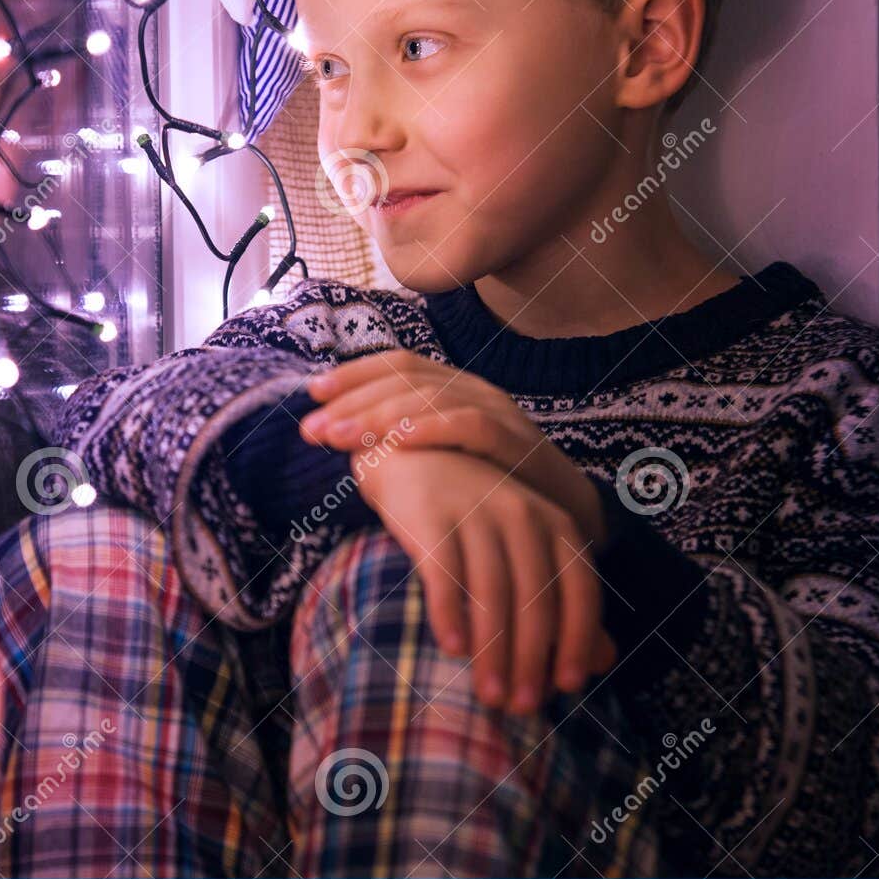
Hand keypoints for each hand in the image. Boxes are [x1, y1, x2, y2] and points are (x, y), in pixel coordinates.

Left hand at [302, 351, 605, 543]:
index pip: (397, 363)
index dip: (353, 374)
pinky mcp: (516, 441)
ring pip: (429, 398)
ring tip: (339, 436)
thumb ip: (401, 442)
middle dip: (352, 400)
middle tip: (312, 428)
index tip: (312, 394)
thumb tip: (343, 443)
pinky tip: (396, 441)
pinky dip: (430, 429)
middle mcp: (472, 389)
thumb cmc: (492, 486)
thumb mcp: (441, 457)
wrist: (566, 514)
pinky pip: (469, 426)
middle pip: (404, 378)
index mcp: (452, 387)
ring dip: (378, 415)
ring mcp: (496, 411)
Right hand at [352, 445, 614, 713]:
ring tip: (488, 696)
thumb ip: (564, 601)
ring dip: (492, 652)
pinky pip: (444, 574)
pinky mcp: (431, 517)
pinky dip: (450, 614)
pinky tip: (452, 650)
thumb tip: (603, 661)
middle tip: (520, 707)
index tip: (569, 686)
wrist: (413, 457)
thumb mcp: (528, 550)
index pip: (579, 588)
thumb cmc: (477, 517)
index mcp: (555, 522)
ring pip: (492, 594)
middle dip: (531, 660)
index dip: (578, 640)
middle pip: (536, 599)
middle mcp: (522, 514)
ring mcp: (475, 513)